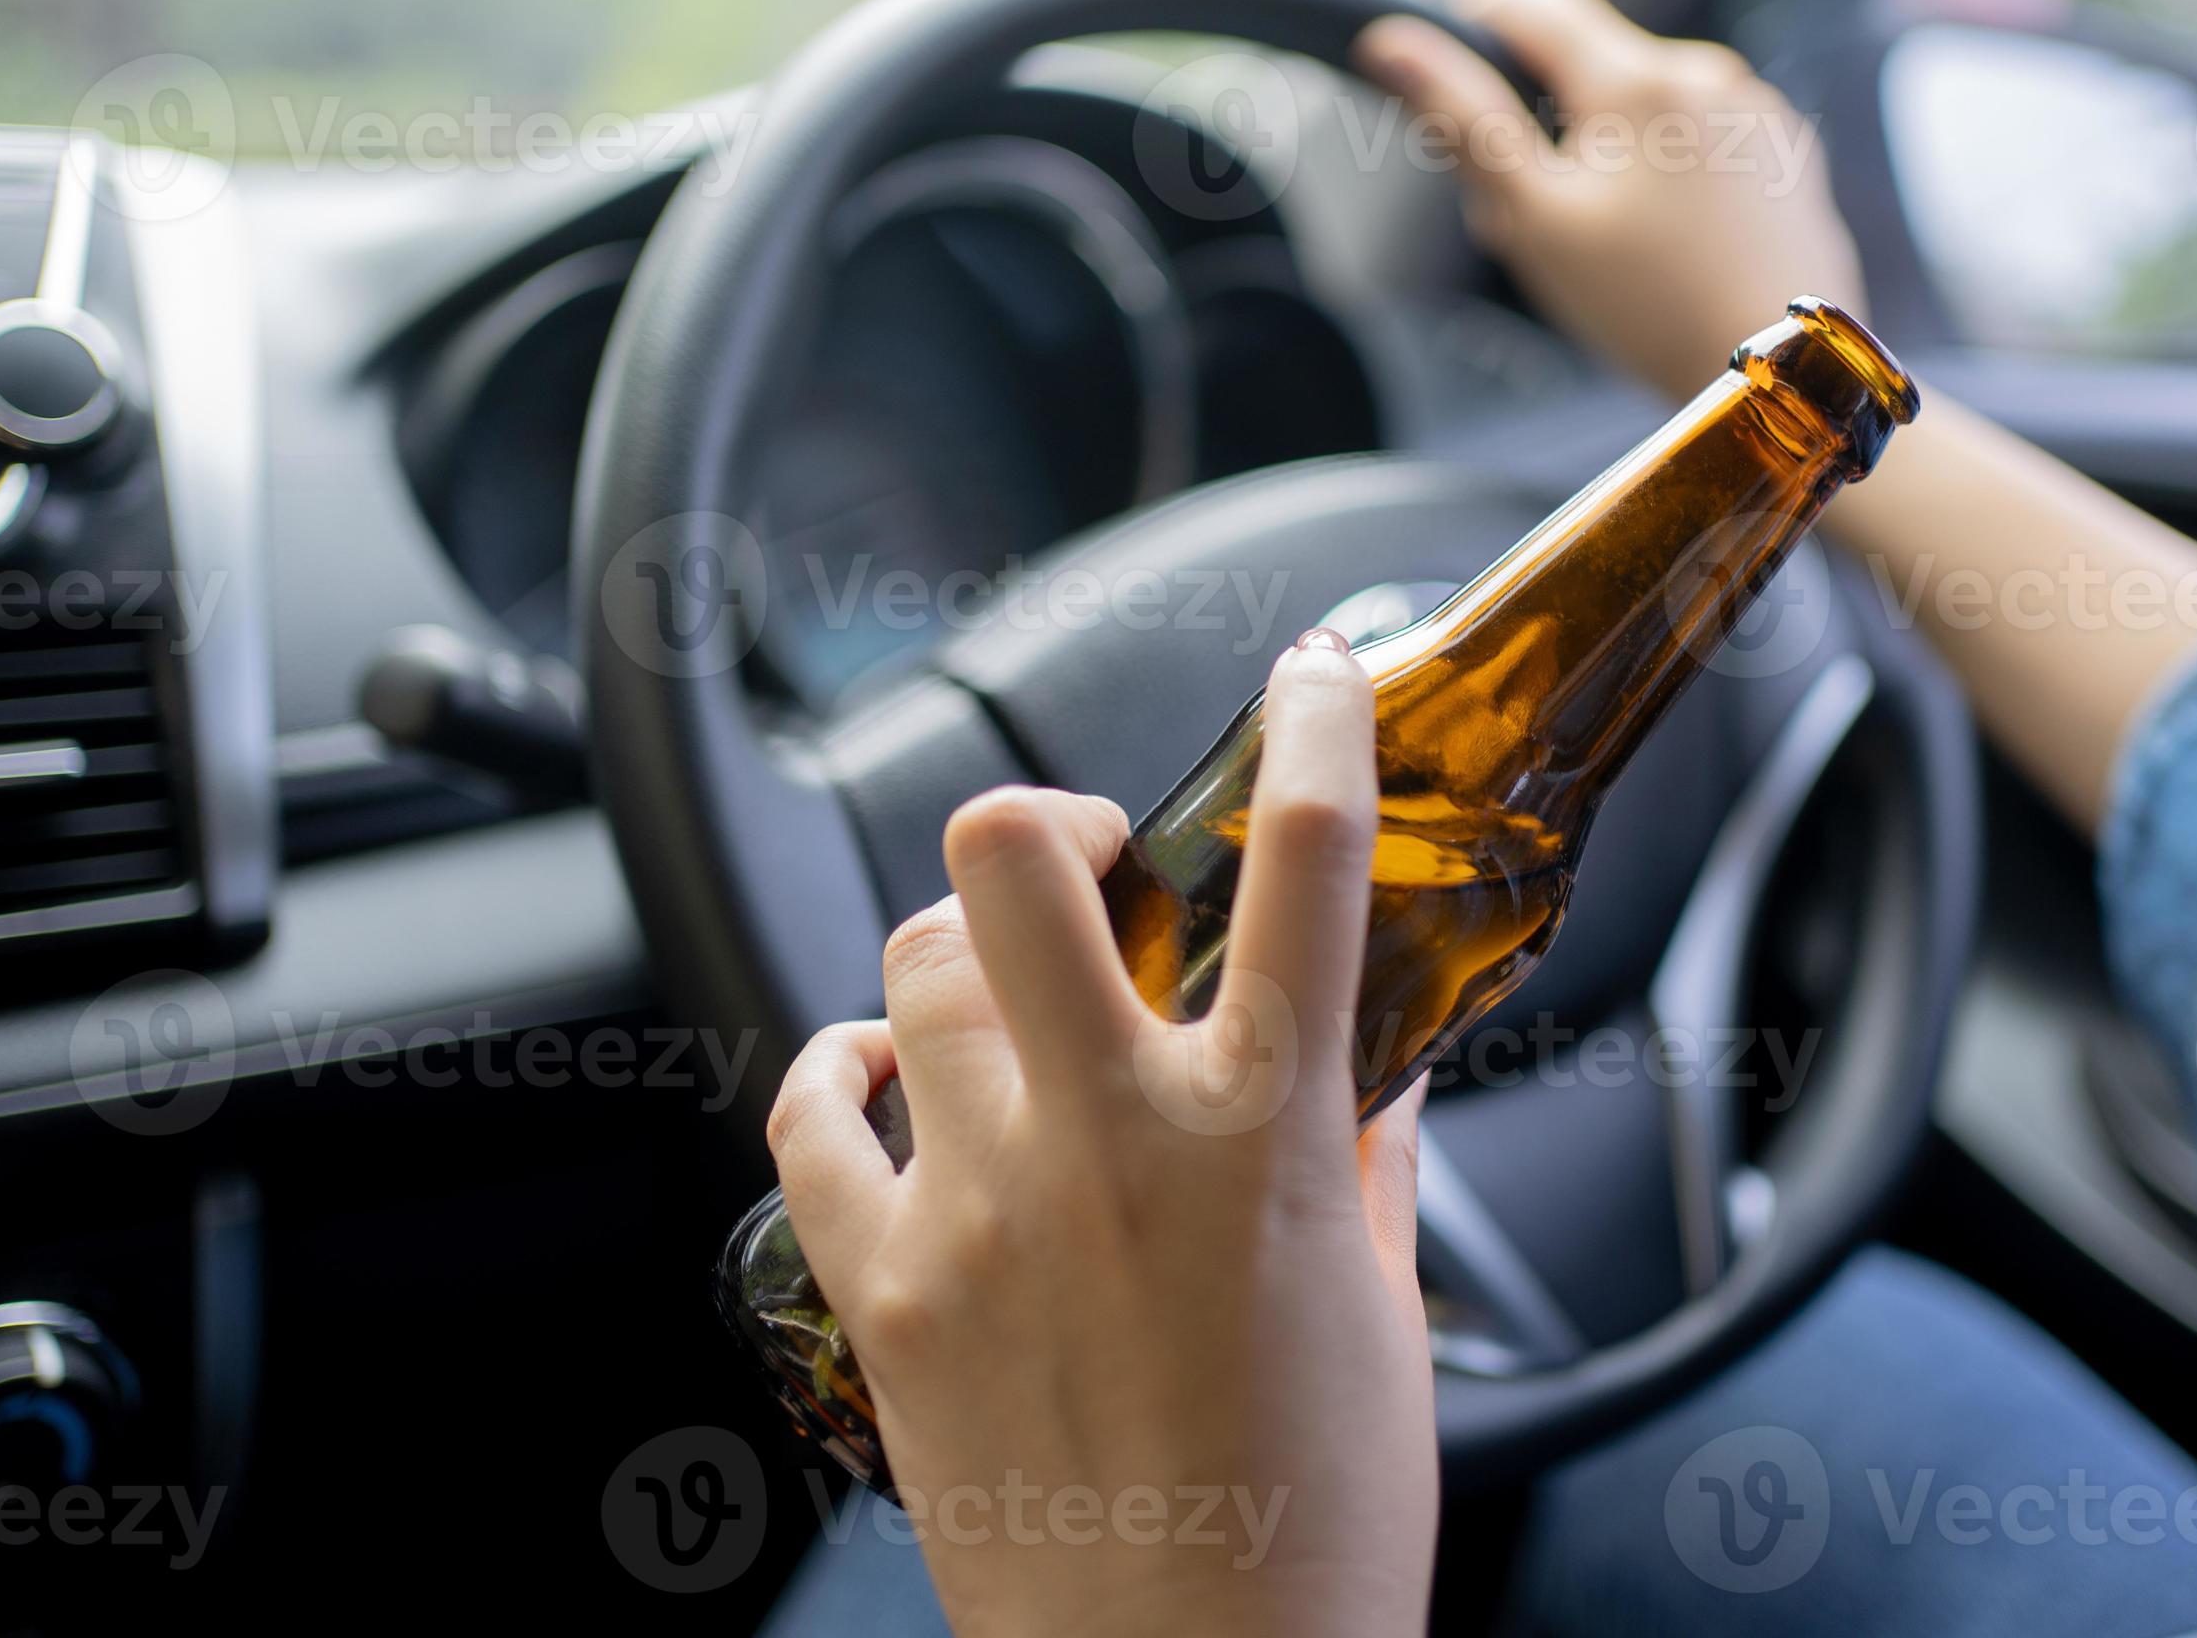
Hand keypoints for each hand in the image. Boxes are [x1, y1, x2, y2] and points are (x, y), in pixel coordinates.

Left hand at [767, 637, 1434, 1637]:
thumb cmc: (1315, 1522)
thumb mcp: (1387, 1308)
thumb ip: (1376, 1152)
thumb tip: (1379, 1052)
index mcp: (1267, 1133)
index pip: (1302, 859)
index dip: (1319, 721)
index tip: (1318, 674)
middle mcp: (1110, 1140)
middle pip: (1009, 862)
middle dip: (1047, 821)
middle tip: (1089, 863)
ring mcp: (978, 1208)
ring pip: (911, 969)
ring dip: (965, 959)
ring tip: (1005, 1004)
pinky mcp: (885, 1288)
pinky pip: (809, 1111)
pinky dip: (844, 1070)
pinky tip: (887, 1078)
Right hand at [1354, 0, 1863, 402]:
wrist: (1780, 373)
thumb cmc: (1651, 307)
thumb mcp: (1534, 220)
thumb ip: (1464, 121)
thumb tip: (1394, 42)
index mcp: (1633, 77)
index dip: (1467, 27)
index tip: (1455, 93)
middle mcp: (1703, 70)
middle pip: (1583, 64)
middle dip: (1544, 126)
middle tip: (1543, 222)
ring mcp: (1754, 109)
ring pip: (1642, 105)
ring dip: (1608, 156)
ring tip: (1616, 250)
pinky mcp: (1785, 151)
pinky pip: (1700, 138)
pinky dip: (1669, 177)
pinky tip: (1673, 249)